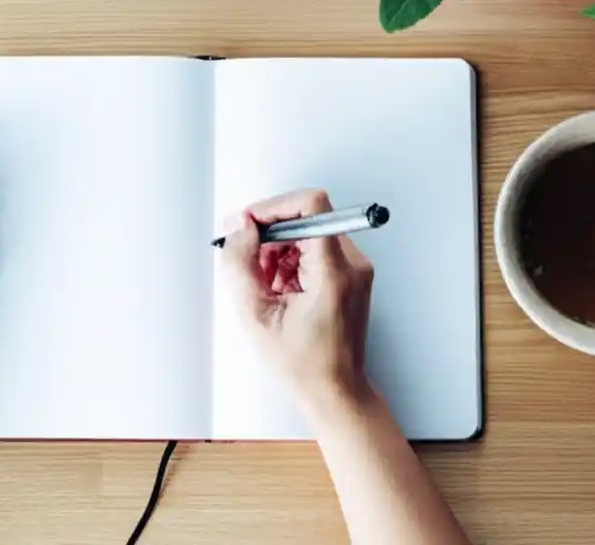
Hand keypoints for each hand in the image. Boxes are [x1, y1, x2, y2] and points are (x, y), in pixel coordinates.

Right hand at [219, 188, 374, 411]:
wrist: (334, 390)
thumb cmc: (302, 363)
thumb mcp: (256, 314)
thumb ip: (241, 263)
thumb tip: (239, 225)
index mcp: (333, 272)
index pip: (310, 205)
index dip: (273, 207)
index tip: (251, 226)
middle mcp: (352, 264)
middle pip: (307, 217)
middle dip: (272, 237)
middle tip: (255, 269)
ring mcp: (355, 268)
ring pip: (309, 231)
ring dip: (280, 251)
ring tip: (270, 288)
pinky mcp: (350, 274)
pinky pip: (316, 247)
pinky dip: (292, 262)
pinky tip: (283, 292)